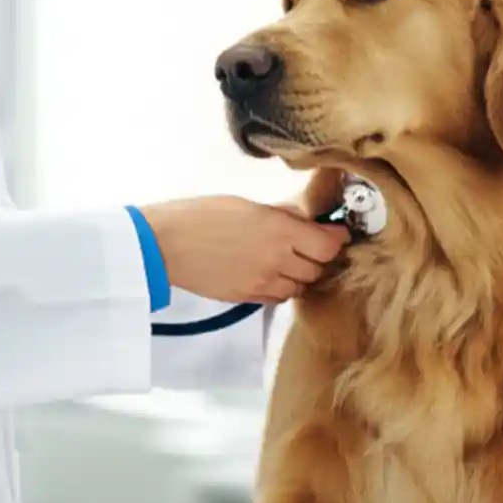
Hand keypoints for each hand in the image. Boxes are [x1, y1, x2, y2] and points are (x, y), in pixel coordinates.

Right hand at [138, 196, 349, 304]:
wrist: (165, 244)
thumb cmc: (200, 215)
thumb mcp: (245, 204)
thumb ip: (279, 213)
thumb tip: (303, 217)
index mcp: (278, 229)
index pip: (328, 244)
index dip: (336, 238)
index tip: (335, 231)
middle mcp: (277, 258)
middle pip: (319, 268)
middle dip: (320, 257)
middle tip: (314, 245)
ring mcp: (263, 282)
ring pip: (301, 287)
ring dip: (302, 275)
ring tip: (292, 260)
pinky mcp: (248, 297)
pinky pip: (279, 297)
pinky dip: (283, 287)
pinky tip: (272, 274)